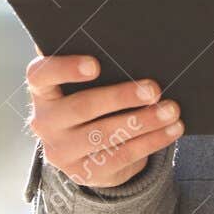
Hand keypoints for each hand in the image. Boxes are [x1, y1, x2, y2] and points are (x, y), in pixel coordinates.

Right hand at [25, 53, 183, 188]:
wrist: (83, 150)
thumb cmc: (88, 98)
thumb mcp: (81, 83)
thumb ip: (89, 64)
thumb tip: (123, 40)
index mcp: (41, 91)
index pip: (41, 75)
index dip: (65, 68)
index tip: (96, 65)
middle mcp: (44, 122)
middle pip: (82, 107)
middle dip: (121, 97)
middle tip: (154, 89)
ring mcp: (61, 151)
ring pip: (105, 135)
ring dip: (143, 121)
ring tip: (171, 110)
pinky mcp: (84, 172)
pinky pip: (121, 156)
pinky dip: (151, 141)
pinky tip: (172, 129)